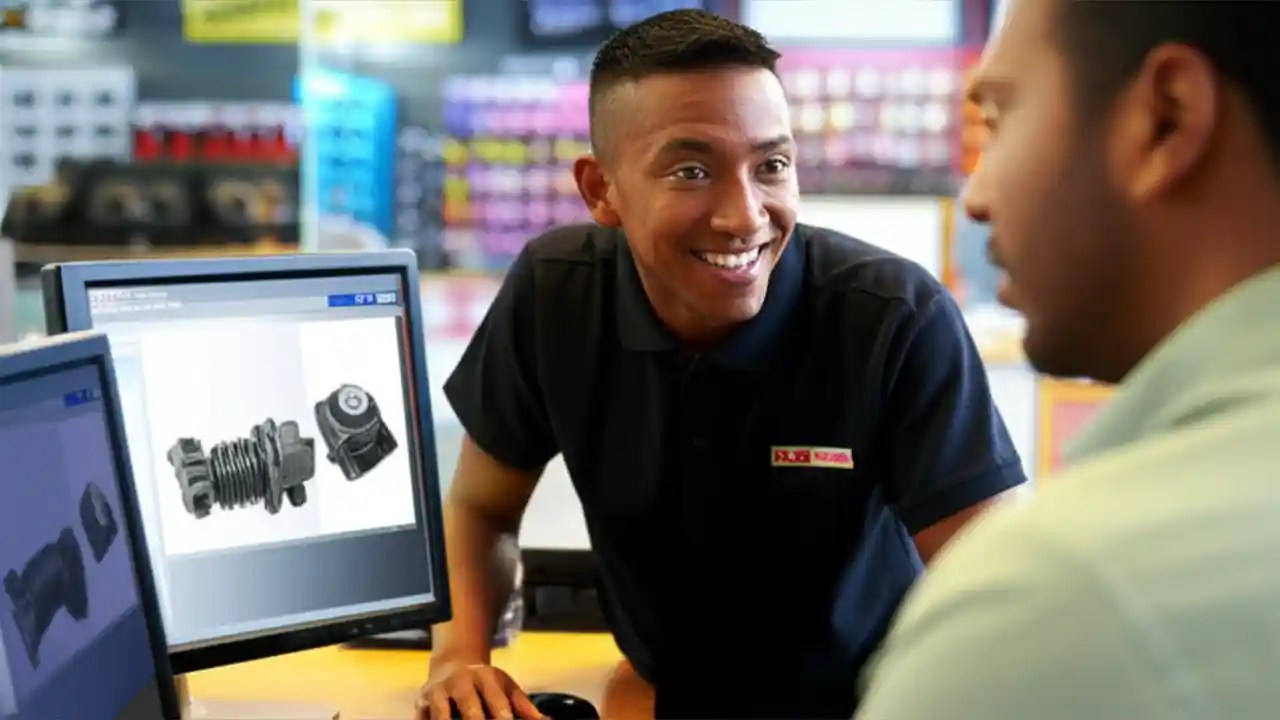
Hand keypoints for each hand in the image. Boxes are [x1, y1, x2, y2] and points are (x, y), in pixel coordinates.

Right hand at [415, 662, 542, 719]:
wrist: (452, 663)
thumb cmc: (484, 682)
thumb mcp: (506, 686)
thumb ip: (524, 706)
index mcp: (485, 677)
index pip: (496, 701)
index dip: (502, 716)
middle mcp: (460, 683)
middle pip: (470, 709)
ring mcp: (437, 693)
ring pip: (441, 715)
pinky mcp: (419, 704)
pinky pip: (421, 719)